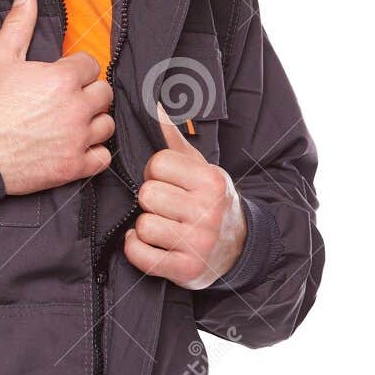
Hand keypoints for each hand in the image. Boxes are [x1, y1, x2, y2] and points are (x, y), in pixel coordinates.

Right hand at [0, 0, 114, 195]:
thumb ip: (19, 23)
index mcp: (61, 79)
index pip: (91, 65)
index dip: (76, 69)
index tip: (62, 77)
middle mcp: (75, 108)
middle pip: (104, 93)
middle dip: (88, 93)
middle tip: (67, 99)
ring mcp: (76, 140)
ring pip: (107, 125)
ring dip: (94, 122)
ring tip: (72, 122)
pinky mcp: (72, 167)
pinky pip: (103, 158)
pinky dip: (94, 153)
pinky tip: (76, 146)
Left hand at [123, 102, 246, 287]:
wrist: (237, 247)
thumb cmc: (209, 201)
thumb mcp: (199, 168)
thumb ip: (172, 138)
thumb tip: (153, 105)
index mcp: (210, 180)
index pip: (157, 164)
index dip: (154, 173)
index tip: (166, 182)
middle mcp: (208, 212)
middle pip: (147, 195)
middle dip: (149, 201)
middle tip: (164, 207)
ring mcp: (198, 243)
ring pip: (142, 226)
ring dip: (144, 227)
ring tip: (161, 226)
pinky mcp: (186, 270)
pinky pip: (140, 255)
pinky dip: (137, 250)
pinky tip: (150, 244)